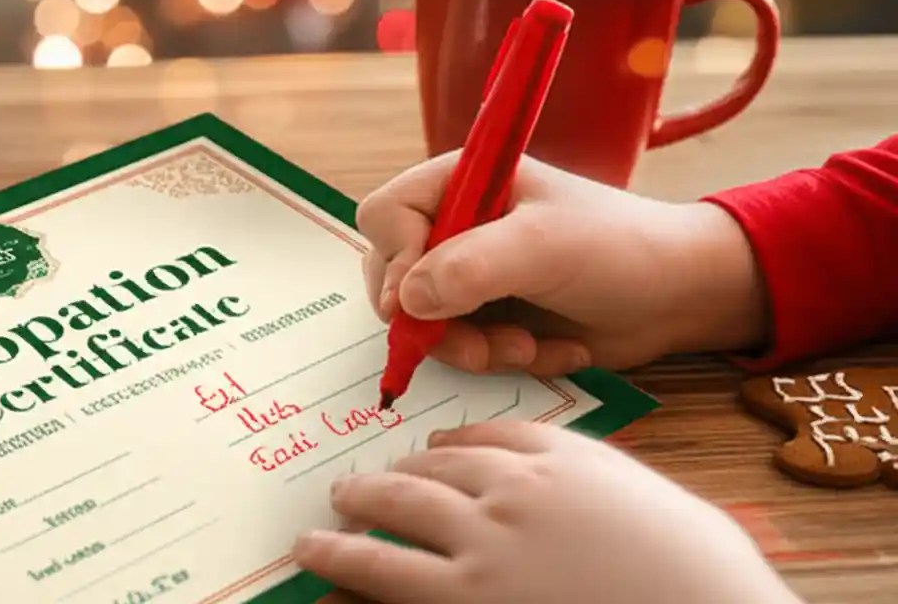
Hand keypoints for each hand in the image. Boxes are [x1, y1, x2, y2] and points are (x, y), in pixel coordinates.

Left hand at [294, 422, 802, 603]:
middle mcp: (516, 490)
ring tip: (332, 512)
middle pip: (436, 467)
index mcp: (567, 459)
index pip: (491, 437)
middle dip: (396, 473)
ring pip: (400, 509)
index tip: (433, 450)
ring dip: (358, 506)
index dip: (452, 444)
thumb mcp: (662, 510)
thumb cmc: (704, 578)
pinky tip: (321, 557)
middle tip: (365, 482)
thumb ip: (603, 489)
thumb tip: (579, 498)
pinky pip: (385, 573)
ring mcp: (485, 546)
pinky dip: (345, 562)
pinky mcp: (463, 601)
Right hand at [357, 153, 766, 373]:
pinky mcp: (488, 316)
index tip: (421, 302)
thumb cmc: (619, 249)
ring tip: (526, 348)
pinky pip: (461, 348)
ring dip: (472, 347)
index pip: (386, 215)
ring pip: (423, 323)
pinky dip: (500, 358)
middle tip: (478, 344)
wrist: (680, 297)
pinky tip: (548, 349)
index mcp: (461, 181)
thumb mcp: (543, 248)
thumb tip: (405, 303)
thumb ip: (469, 268)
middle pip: (392, 276)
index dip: (396, 260)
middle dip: (436, 320)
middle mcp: (455, 224)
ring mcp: (469, 273)